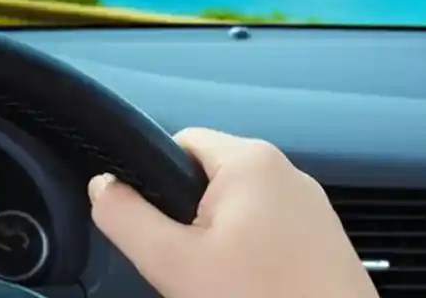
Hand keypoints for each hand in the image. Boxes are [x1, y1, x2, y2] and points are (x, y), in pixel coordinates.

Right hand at [89, 128, 377, 297]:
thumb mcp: (172, 262)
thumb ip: (124, 216)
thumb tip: (101, 185)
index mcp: (250, 159)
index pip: (177, 143)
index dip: (154, 182)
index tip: (160, 230)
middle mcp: (286, 170)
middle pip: (206, 177)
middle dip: (188, 218)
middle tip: (189, 265)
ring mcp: (311, 205)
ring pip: (235, 208)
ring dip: (218, 239)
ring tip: (221, 282)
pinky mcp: (324, 238)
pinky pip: (266, 229)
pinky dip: (249, 254)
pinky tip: (250, 287)